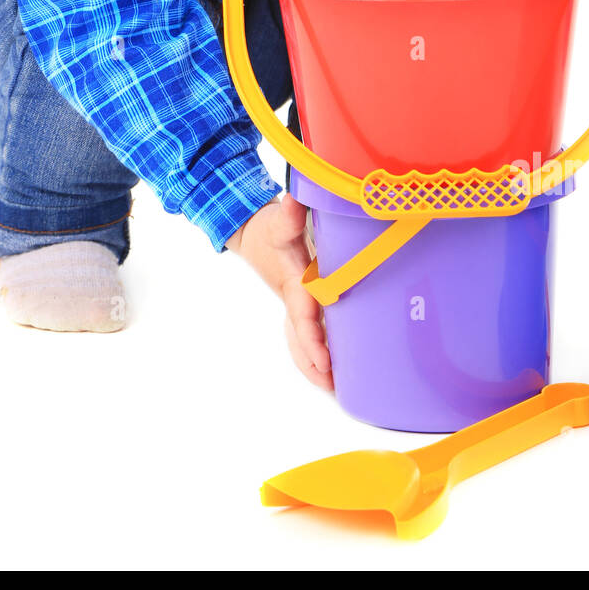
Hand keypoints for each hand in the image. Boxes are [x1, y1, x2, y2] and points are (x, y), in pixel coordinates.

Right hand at [225, 192, 332, 391]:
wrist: (251, 234)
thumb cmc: (267, 230)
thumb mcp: (277, 219)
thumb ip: (288, 212)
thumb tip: (295, 201)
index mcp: (294, 284)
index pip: (304, 316)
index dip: (313, 340)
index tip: (325, 361)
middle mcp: (295, 299)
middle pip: (302, 339)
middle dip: (314, 364)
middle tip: (333, 387)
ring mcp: (297, 305)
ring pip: (303, 341)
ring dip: (315, 364)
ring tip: (336, 388)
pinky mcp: (301, 304)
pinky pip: (307, 333)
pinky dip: (316, 352)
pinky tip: (333, 368)